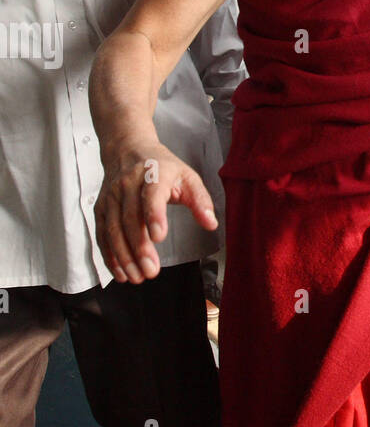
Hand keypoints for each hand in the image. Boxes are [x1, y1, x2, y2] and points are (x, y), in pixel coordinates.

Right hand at [94, 143, 217, 283]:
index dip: (154, 215)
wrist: (127, 150)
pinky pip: (102, 234)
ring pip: (113, 229)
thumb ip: (200, 200)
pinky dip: (109, 255)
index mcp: (154, 174)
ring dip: (123, 256)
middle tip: (151, 271)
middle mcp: (128, 184)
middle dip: (139, 248)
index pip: (152, 194)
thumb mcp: (188, 177)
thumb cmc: (162, 167)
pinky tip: (120, 272)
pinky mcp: (101, 208)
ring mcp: (111, 196)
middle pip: (130, 219)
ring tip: (137, 277)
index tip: (159, 238)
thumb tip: (211, 223)